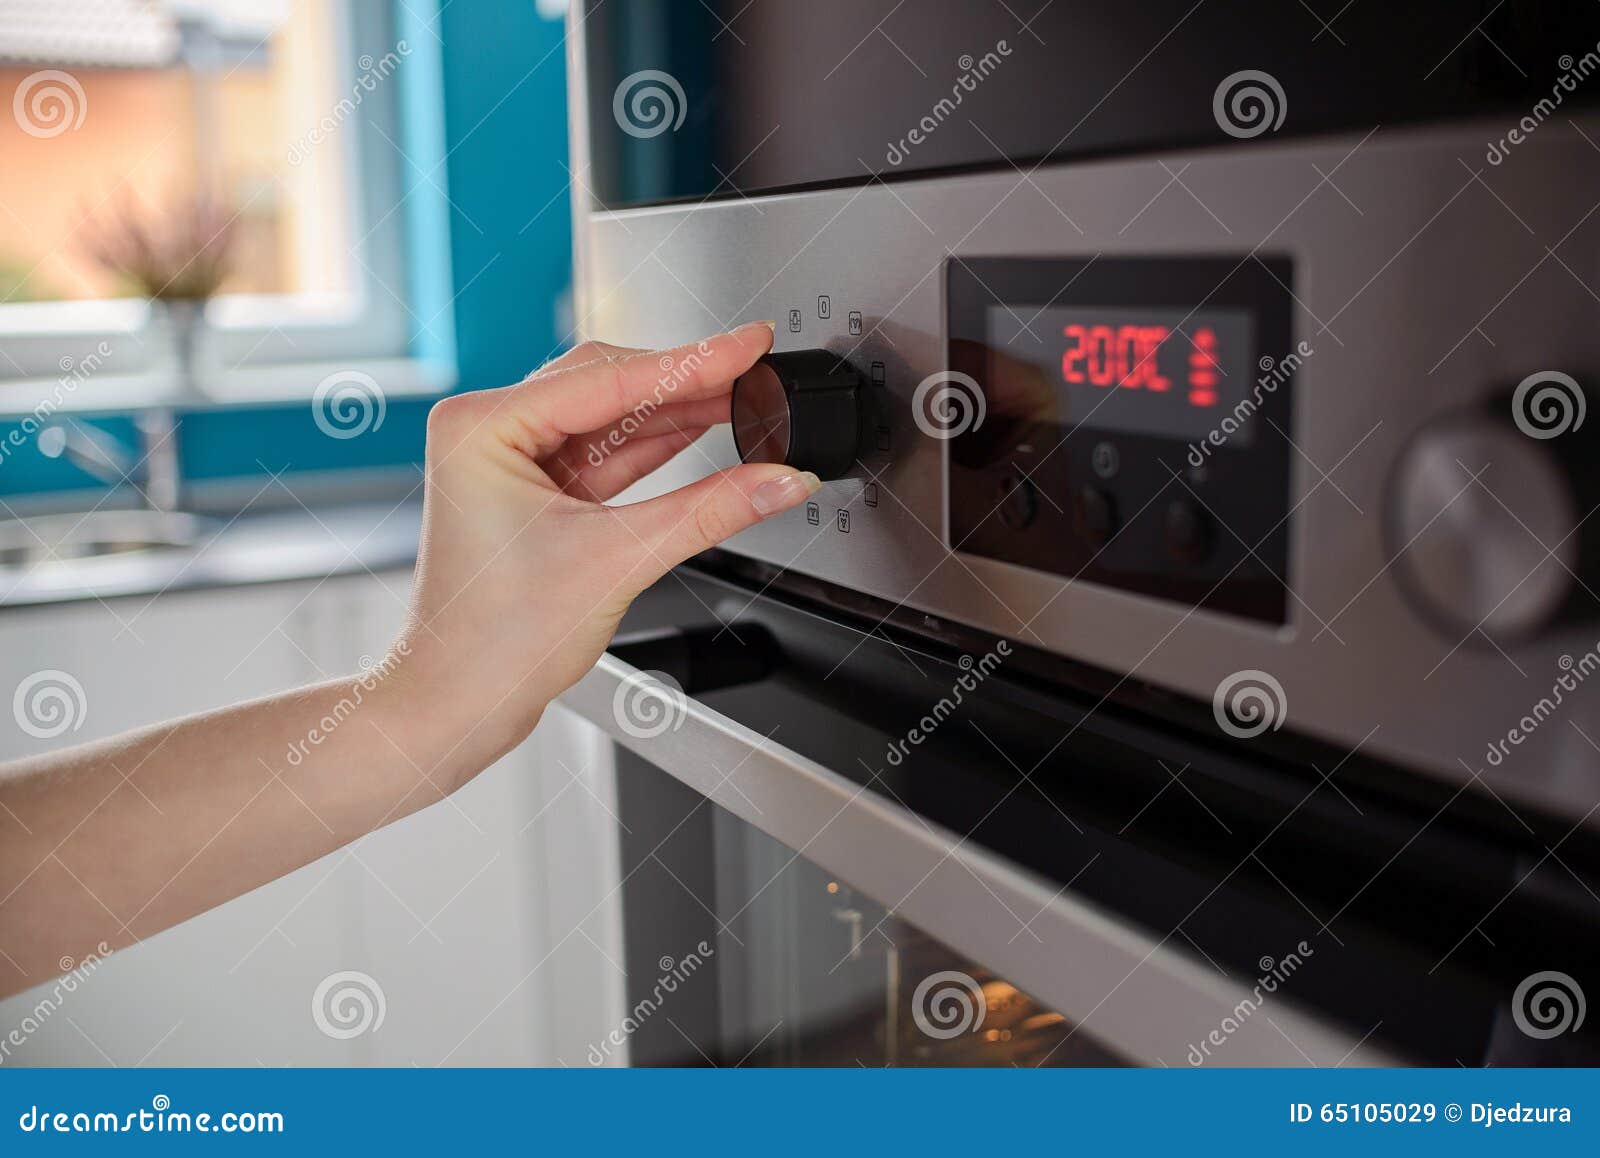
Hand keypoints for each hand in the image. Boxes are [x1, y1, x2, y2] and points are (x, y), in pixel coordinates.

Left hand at [391, 321, 817, 781]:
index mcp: (482, 427)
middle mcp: (487, 431)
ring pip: (612, 416)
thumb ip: (709, 511)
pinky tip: (704, 430)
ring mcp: (509, 459)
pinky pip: (606, 451)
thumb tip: (780, 480)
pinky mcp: (533, 489)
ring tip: (745, 400)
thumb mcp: (617, 561)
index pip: (608, 378)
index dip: (692, 362)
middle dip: (687, 381)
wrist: (458, 704)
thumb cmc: (493, 643)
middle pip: (609, 382)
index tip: (747, 344)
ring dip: (678, 412)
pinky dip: (656, 446)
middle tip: (755, 369)